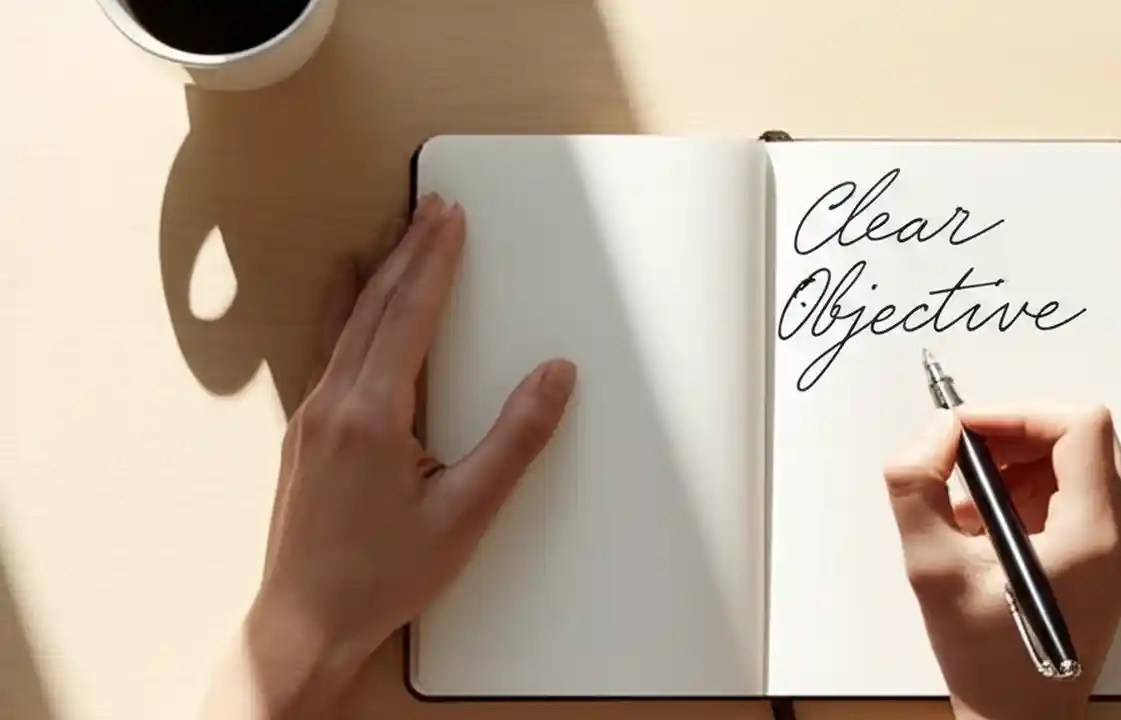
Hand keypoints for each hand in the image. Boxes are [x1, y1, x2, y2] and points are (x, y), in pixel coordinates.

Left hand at [201, 195, 576, 718]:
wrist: (302, 625)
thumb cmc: (379, 577)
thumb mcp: (465, 513)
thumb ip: (514, 440)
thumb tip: (555, 378)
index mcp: (370, 415)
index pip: (409, 315)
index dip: (435, 261)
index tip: (450, 217)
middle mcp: (331, 403)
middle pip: (373, 306)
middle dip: (407, 252)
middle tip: (430, 208)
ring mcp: (309, 416)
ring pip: (344, 324)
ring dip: (376, 275)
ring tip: (396, 238)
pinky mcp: (302, 434)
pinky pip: (328, 351)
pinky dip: (347, 312)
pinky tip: (348, 305)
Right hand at [883, 406, 1120, 719]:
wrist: (1017, 714)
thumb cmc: (985, 658)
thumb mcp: (931, 568)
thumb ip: (917, 486)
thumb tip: (934, 432)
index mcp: (1095, 535)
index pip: (1076, 426)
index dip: (1015, 413)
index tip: (966, 429)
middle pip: (1077, 437)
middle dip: (1011, 436)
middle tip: (960, 458)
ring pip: (1074, 458)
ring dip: (1015, 462)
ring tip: (967, 500)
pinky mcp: (1110, 551)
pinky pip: (1072, 488)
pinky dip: (1025, 487)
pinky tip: (986, 522)